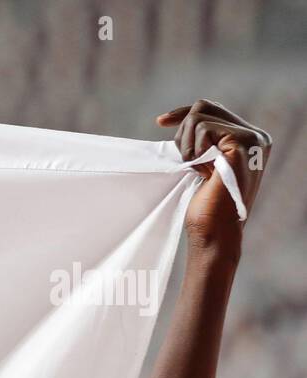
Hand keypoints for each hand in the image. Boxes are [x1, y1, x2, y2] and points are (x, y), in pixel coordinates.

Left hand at [157, 99, 270, 253]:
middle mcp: (257, 135)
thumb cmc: (204, 205)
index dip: (183, 113)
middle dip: (182, 132)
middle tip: (184, 161)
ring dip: (186, 145)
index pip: (212, 109)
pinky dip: (193, 150)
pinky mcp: (242, 144)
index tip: (160, 122)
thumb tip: (174, 119)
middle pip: (204, 107)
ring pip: (199, 117)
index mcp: (248, 138)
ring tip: (196, 169)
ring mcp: (252, 138)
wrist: (213, 231)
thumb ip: (199, 142)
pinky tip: (201, 170)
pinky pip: (203, 129)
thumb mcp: (200, 164)